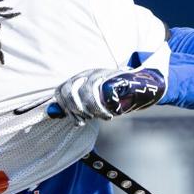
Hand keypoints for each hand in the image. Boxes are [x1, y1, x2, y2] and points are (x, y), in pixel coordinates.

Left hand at [52, 68, 166, 125]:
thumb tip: (50, 112)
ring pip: (86, 93)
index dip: (65, 108)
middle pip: (70, 91)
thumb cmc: (114, 97)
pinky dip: (105, 109)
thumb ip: (70, 107)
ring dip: (91, 111)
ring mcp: (103, 75)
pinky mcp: (116, 79)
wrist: (142, 86)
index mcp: (80, 78)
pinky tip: (109, 114)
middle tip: (86, 120)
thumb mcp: (90, 103)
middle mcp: (89, 73)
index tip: (76, 120)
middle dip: (76, 110)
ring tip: (100, 117)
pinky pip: (105, 94)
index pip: (61, 90)